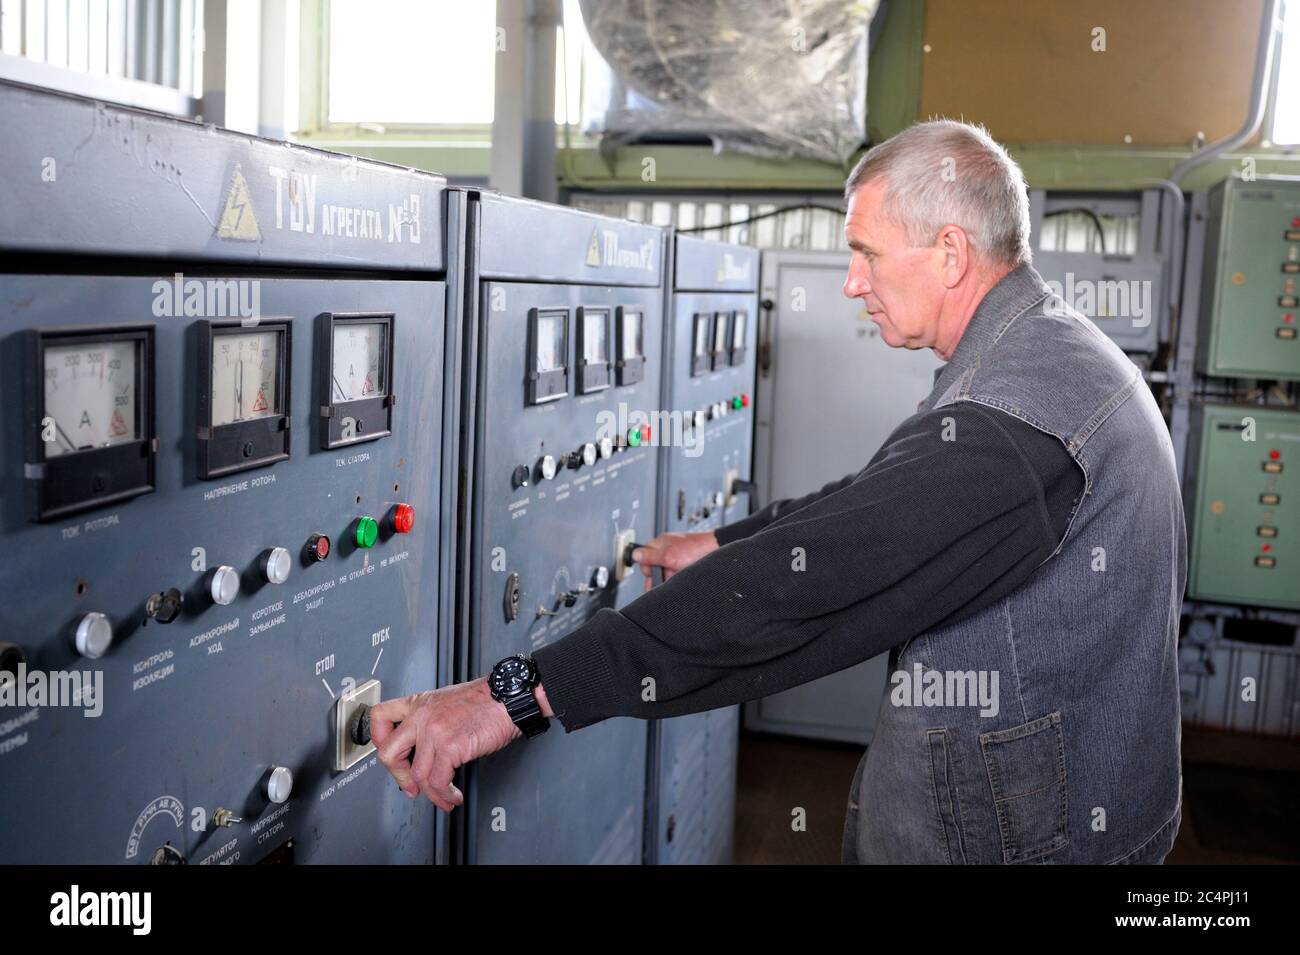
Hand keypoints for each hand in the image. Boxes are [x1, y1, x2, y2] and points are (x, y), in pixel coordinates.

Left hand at [370, 677, 519, 810]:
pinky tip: (452, 795)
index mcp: (419, 703)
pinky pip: (438, 781)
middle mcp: (421, 716)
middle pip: (388, 753)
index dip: (377, 739)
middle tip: (409, 787)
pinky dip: (444, 795)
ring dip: (430, 794)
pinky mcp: (450, 746)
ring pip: (416, 775)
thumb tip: (423, 749)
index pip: (380, 717)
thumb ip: (430, 719)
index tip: (390, 755)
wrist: (509, 697)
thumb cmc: (486, 700)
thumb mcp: (447, 700)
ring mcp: (433, 731)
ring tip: (443, 797)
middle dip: (398, 777)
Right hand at [631, 531, 719, 590]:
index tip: (653, 574)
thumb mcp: (669, 555)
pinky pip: (676, 573)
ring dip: (670, 577)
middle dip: (659, 575)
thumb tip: (634, 554)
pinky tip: (684, 578)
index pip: (644, 556)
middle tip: (666, 577)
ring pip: (665, 572)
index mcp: (661, 542)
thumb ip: (650, 556)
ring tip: (678, 576)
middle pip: (655, 566)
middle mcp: (668, 549)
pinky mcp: (685, 563)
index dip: (647, 567)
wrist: (718, 551)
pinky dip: (678, 577)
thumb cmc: (696, 549)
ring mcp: (677, 556)